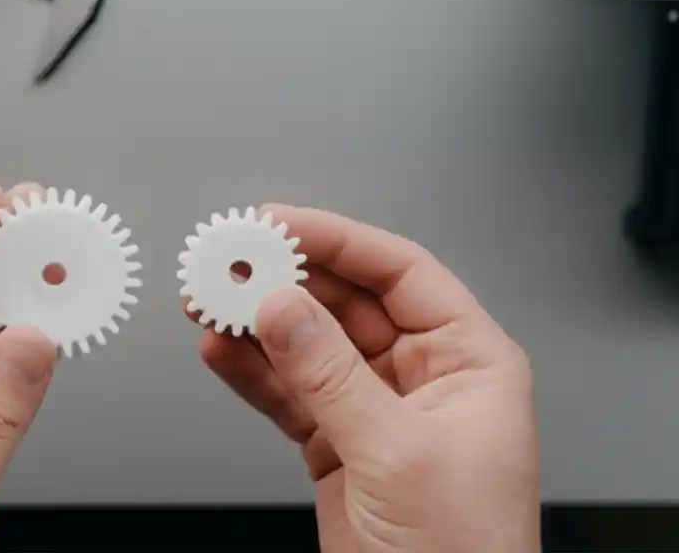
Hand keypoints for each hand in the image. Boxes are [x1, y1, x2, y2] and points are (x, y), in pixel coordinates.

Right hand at [193, 205, 538, 552]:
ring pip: (309, 346)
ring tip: (208, 299)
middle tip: (229, 262)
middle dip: (285, 280)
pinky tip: (221, 351)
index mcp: (470, 363)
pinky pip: (290, 394)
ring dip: (257, 323)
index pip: (400, 273)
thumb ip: (331, 375)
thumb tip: (282, 307)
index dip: (337, 241)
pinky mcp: (340, 448)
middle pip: (346, 304)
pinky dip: (252, 374)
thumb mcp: (397, 454)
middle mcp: (425, 379)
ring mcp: (378, 413)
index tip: (279, 224)